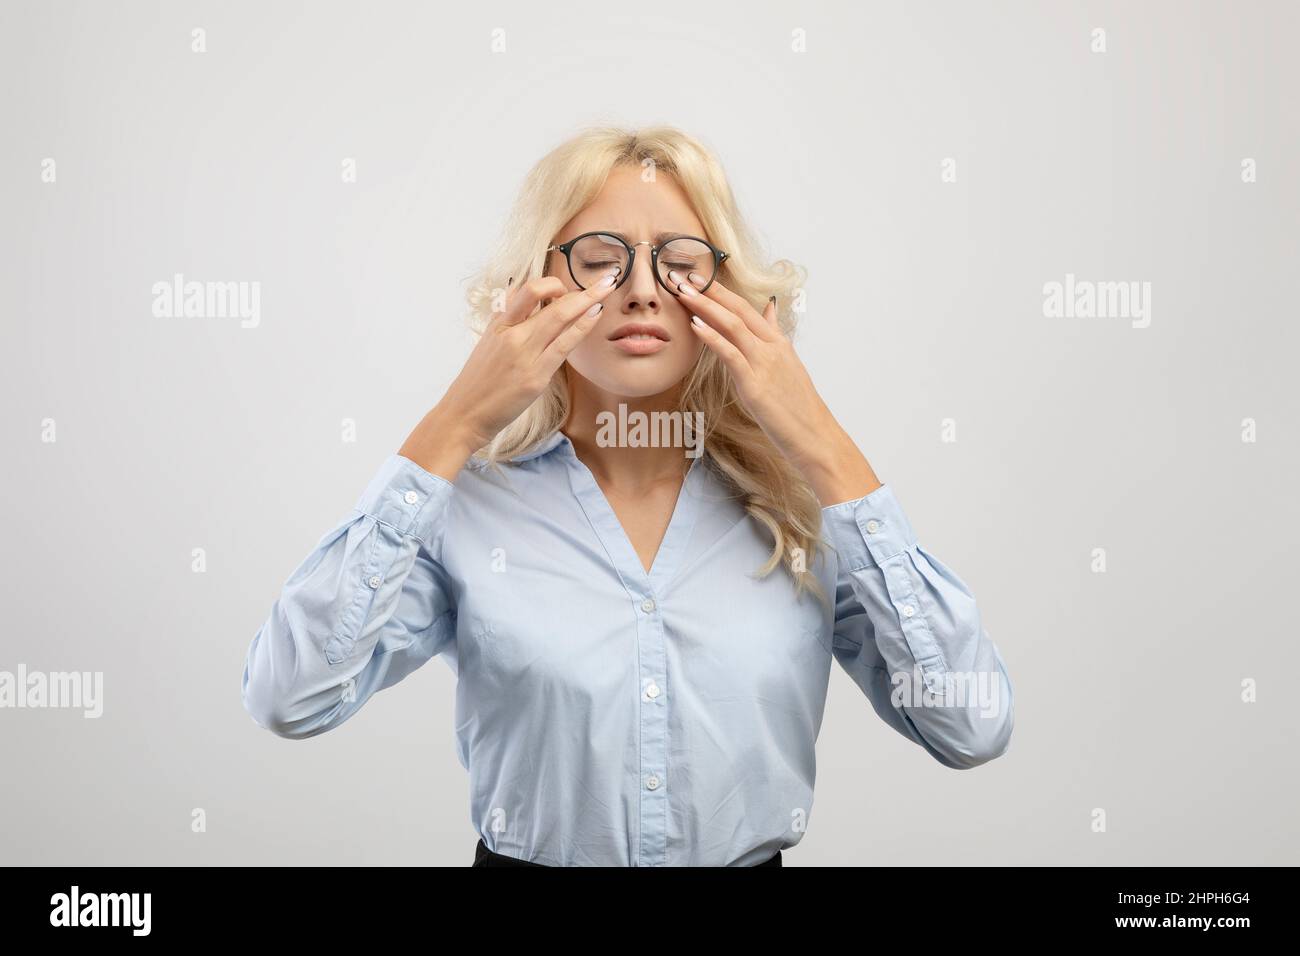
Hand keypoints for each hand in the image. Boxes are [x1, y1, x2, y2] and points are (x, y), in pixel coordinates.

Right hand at [399, 273, 618, 479]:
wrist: (463, 415)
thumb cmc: (478, 384)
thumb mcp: (488, 346)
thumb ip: (507, 325)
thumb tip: (521, 304)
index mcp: (498, 324)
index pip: (527, 291)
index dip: (552, 284)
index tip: (568, 289)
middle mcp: (510, 333)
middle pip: (545, 296)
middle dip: (581, 287)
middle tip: (606, 279)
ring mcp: (523, 353)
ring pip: (559, 315)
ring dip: (588, 299)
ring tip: (609, 288)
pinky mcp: (535, 376)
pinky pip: (564, 344)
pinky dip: (582, 326)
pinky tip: (595, 315)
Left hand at [670, 270, 881, 505]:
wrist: (815, 435)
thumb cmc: (798, 406)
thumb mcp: (787, 364)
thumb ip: (774, 334)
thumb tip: (769, 308)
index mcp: (778, 342)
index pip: (746, 307)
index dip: (722, 290)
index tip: (700, 276)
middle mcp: (772, 347)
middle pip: (738, 309)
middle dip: (709, 290)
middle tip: (683, 275)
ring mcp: (764, 364)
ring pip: (732, 325)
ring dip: (705, 306)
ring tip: (682, 292)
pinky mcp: (755, 384)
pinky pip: (731, 354)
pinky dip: (712, 337)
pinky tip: (695, 325)